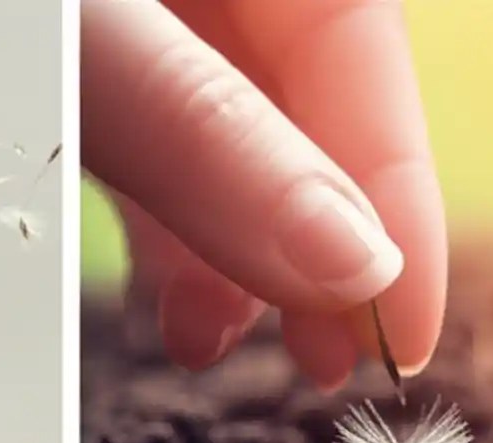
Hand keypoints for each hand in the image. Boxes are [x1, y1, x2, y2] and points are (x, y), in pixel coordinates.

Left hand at [83, 0, 446, 385]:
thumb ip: (205, 131)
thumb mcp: (89, 43)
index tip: (407, 332)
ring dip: (225, 253)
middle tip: (321, 359)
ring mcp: (148, 16)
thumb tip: (354, 263)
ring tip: (210, 340)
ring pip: (220, 137)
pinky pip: (144, 140)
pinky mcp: (86, 59)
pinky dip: (158, 222)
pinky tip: (162, 294)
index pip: (360, 41)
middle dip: (311, 241)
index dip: (397, 192)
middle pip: (302, 103)